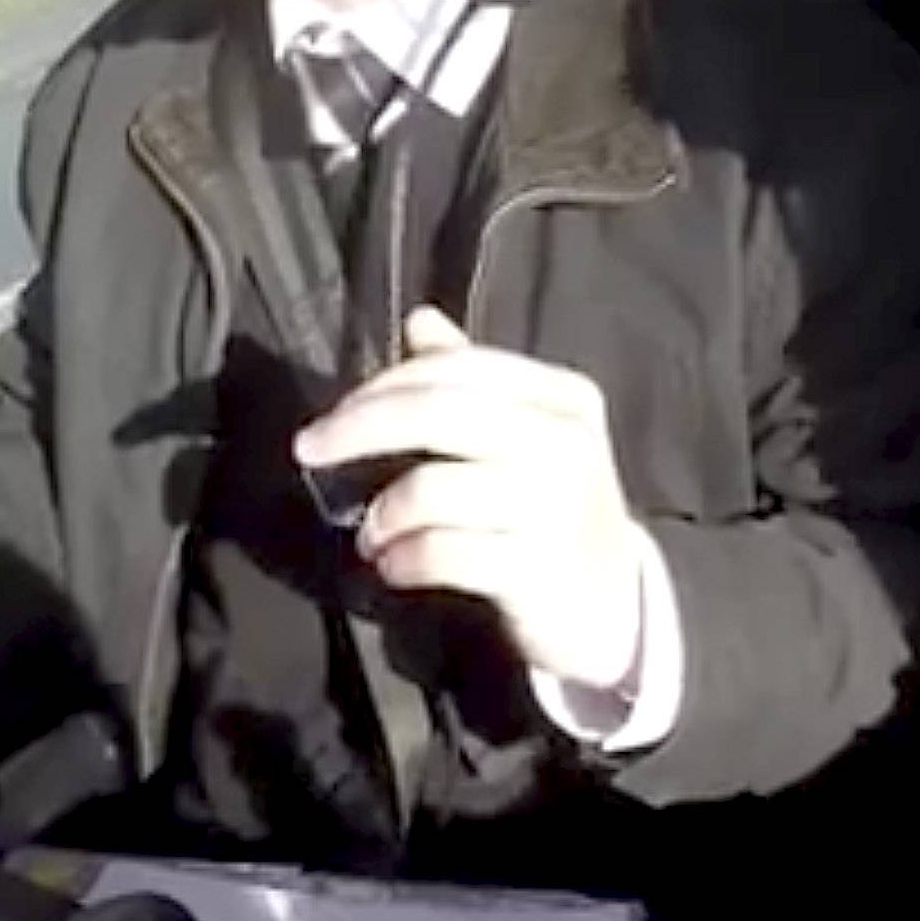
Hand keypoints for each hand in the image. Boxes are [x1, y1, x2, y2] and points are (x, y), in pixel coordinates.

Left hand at [295, 307, 646, 690]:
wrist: (611, 599)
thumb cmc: (554, 508)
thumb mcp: (530, 434)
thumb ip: (474, 379)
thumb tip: (420, 321)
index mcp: (562, 397)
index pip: (456, 368)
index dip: (381, 385)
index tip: (332, 416)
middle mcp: (564, 443)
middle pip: (437, 415)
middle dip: (358, 428)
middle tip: (309, 449)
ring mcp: (552, 507)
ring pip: (428, 490)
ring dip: (381, 515)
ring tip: (375, 535)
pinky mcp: (533, 569)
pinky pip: (437, 553)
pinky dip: (400, 560)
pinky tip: (397, 567)